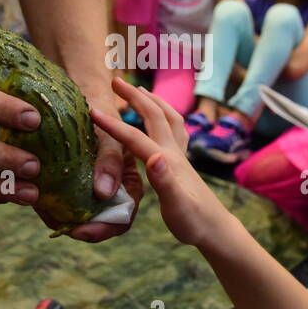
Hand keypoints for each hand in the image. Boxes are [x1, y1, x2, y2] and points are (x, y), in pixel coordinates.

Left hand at [53, 102, 144, 242]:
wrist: (81, 97)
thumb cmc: (103, 114)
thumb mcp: (110, 135)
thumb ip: (111, 162)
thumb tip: (104, 193)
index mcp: (128, 184)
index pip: (123, 217)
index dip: (106, 228)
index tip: (84, 230)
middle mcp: (109, 192)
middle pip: (99, 223)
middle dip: (82, 229)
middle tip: (63, 228)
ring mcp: (87, 190)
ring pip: (77, 217)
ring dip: (63, 220)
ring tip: (47, 213)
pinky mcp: (66, 185)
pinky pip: (59, 205)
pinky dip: (50, 207)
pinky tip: (38, 199)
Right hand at [89, 77, 234, 250]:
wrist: (216, 229)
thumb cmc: (192, 221)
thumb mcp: (175, 205)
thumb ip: (164, 181)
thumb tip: (154, 158)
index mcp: (165, 161)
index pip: (134, 138)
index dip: (112, 124)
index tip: (91, 110)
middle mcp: (173, 153)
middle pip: (154, 116)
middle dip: (134, 96)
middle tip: (116, 79)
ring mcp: (180, 156)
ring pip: (169, 119)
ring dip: (153, 102)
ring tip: (141, 91)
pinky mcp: (183, 163)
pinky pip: (175, 131)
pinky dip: (166, 118)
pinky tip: (162, 121)